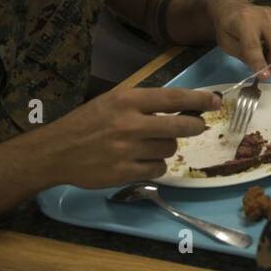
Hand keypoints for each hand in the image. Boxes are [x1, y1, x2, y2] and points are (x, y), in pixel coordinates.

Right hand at [38, 86, 218, 187]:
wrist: (55, 152)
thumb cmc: (87, 123)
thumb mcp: (112, 101)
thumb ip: (144, 103)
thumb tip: (183, 105)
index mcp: (127, 100)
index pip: (173, 98)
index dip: (199, 99)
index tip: (215, 100)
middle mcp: (129, 124)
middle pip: (180, 126)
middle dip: (195, 126)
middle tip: (196, 126)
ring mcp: (127, 150)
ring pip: (169, 149)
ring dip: (166, 147)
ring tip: (148, 145)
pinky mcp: (124, 172)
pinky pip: (158, 169)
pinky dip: (155, 166)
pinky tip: (141, 161)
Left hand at [205, 0, 270, 77]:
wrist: (233, 9)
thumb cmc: (228, 29)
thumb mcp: (227, 45)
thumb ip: (245, 56)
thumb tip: (263, 70)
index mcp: (244, 22)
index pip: (253, 46)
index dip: (260, 63)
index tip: (265, 77)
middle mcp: (263, 15)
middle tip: (268, 70)